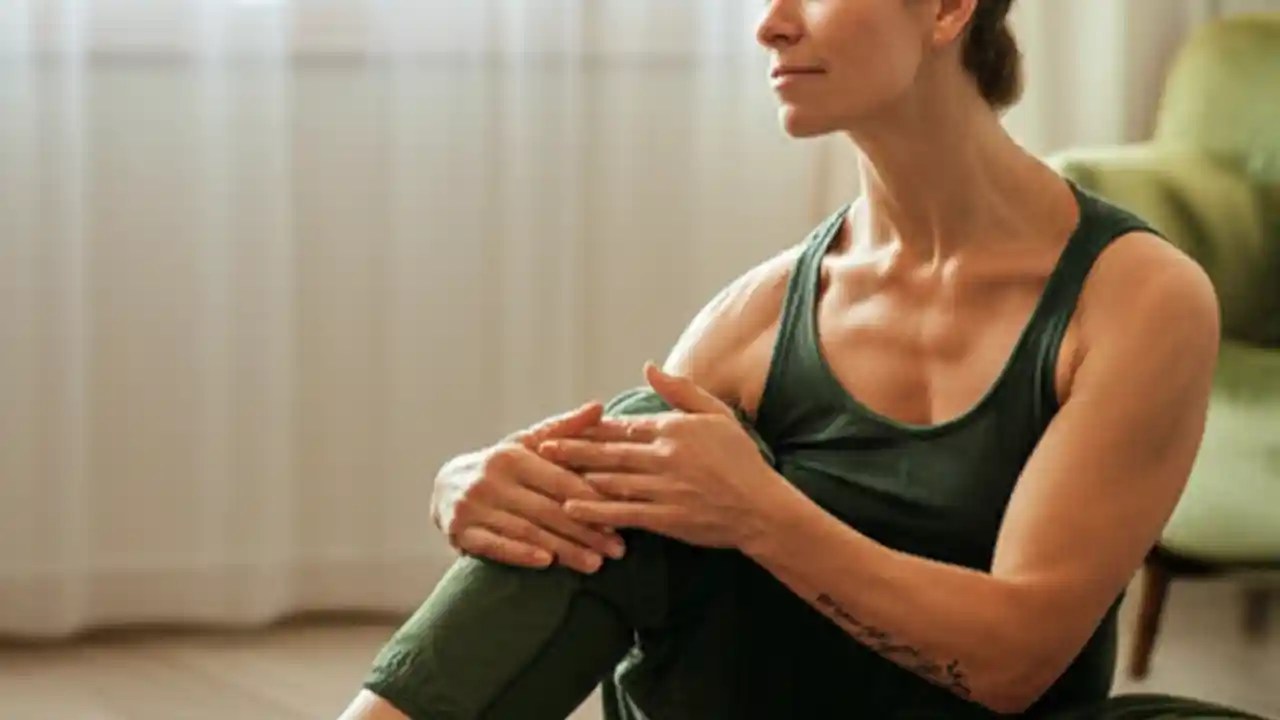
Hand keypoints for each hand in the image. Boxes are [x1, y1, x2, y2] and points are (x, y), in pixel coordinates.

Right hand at [431, 402, 627, 573]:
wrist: (447, 486)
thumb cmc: (502, 466)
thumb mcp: (528, 444)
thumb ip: (564, 429)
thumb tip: (599, 406)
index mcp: (512, 455)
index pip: (560, 481)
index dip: (592, 501)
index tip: (620, 520)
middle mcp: (491, 478)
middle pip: (547, 510)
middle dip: (586, 532)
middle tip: (617, 551)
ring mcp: (473, 505)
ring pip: (527, 531)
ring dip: (564, 550)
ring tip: (595, 564)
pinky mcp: (460, 530)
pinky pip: (496, 546)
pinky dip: (522, 555)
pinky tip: (548, 564)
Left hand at [536, 362, 784, 550]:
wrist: (761, 508)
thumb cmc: (741, 460)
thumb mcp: (717, 414)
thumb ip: (680, 391)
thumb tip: (648, 367)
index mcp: (674, 429)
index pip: (623, 426)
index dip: (591, 427)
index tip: (565, 425)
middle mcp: (665, 456)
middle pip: (608, 451)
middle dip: (572, 449)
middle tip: (541, 446)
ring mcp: (664, 489)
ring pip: (611, 481)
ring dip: (577, 477)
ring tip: (547, 474)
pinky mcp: (665, 518)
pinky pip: (623, 512)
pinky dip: (595, 511)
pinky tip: (571, 508)